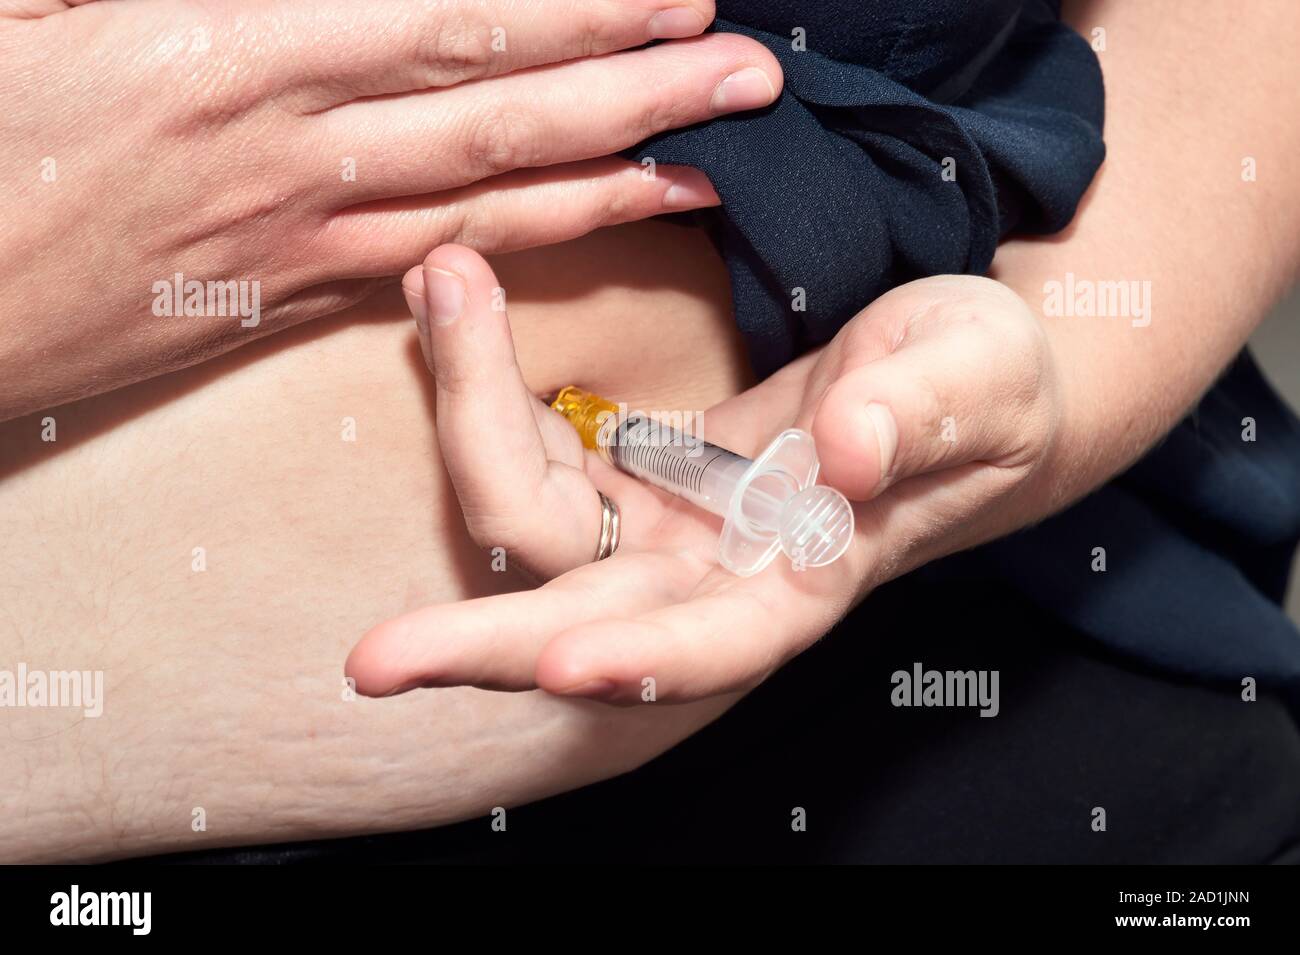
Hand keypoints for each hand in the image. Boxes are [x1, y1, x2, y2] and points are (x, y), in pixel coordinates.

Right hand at [0, 0, 780, 418]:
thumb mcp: (37, 7)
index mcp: (230, 54)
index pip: (450, 22)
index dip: (574, 10)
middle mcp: (290, 152)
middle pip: (503, 115)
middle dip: (640, 91)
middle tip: (753, 73)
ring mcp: (300, 236)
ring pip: (491, 204)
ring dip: (616, 179)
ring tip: (718, 158)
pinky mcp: (289, 293)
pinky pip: (440, 262)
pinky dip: (532, 242)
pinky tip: (602, 225)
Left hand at [345, 248, 1062, 702]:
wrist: (945, 376)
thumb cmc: (984, 385)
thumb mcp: (979, 380)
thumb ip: (924, 415)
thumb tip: (854, 450)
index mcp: (806, 580)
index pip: (713, 645)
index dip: (643, 662)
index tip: (565, 666)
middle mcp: (715, 574)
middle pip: (579, 625)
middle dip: (479, 647)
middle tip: (370, 665)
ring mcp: (665, 526)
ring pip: (535, 526)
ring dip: (468, 433)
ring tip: (437, 293)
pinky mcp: (637, 471)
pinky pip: (539, 448)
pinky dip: (491, 389)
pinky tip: (462, 304)